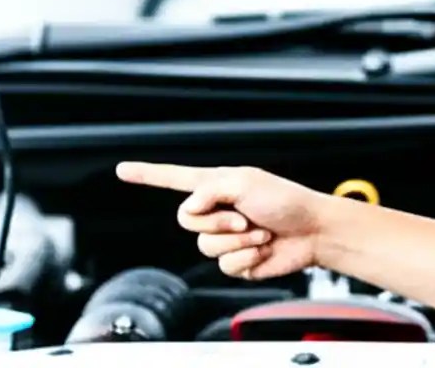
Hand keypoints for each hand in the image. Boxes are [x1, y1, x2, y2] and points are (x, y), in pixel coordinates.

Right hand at [115, 163, 325, 279]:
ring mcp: (225, 237)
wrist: (312, 232)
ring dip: (237, 241)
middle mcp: (217, 210)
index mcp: (217, 186)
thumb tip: (190, 207)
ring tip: (260, 233)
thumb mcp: (245, 183)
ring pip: (205, 246)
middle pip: (186, 221)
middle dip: (217, 221)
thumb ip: (210, 190)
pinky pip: (224, 265)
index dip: (147, 174)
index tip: (122, 169)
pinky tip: (262, 250)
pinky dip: (246, 259)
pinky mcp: (236, 261)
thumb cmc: (286, 201)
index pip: (174, 179)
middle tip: (245, 217)